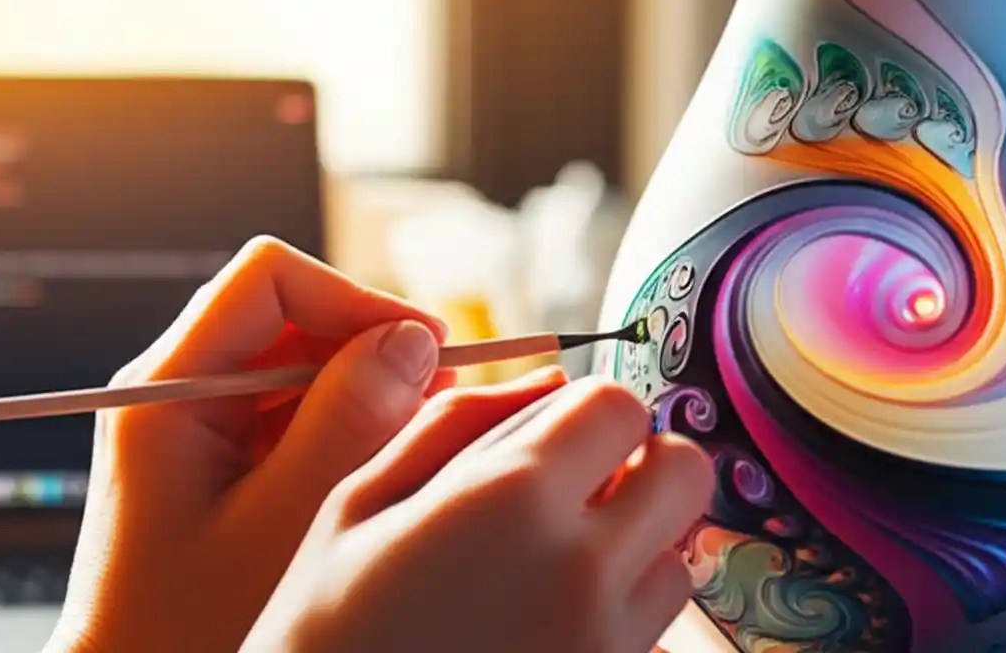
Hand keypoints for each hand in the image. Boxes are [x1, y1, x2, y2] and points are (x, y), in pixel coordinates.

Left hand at [46, 237, 454, 652]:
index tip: (423, 345)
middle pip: (288, 316)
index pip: (269, 280)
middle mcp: (173, 389)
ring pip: (295, 361)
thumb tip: (409, 339)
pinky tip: (377, 458)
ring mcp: (193, 421)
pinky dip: (341, 423)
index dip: (354, 299)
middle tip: (435, 395)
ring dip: (361, 386)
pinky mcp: (214, 454)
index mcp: (166, 390)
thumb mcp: (282, 521)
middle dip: (366, 344)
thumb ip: (348, 420)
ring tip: (414, 432)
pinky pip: (287, 409)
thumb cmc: (187, 628)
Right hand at [244, 374, 715, 652]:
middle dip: (640, 467)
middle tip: (574, 494)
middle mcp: (584, 571)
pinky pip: (653, 638)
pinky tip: (542, 632)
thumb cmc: (321, 630)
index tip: (555, 437)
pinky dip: (619, 621)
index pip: (621, 407)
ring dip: (634, 550)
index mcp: (513, 498)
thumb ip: (457, 422)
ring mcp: (608, 645)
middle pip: (684, 475)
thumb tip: (550, 379)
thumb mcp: (356, 504)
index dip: (590, 412)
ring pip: (677, 562)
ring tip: (549, 577)